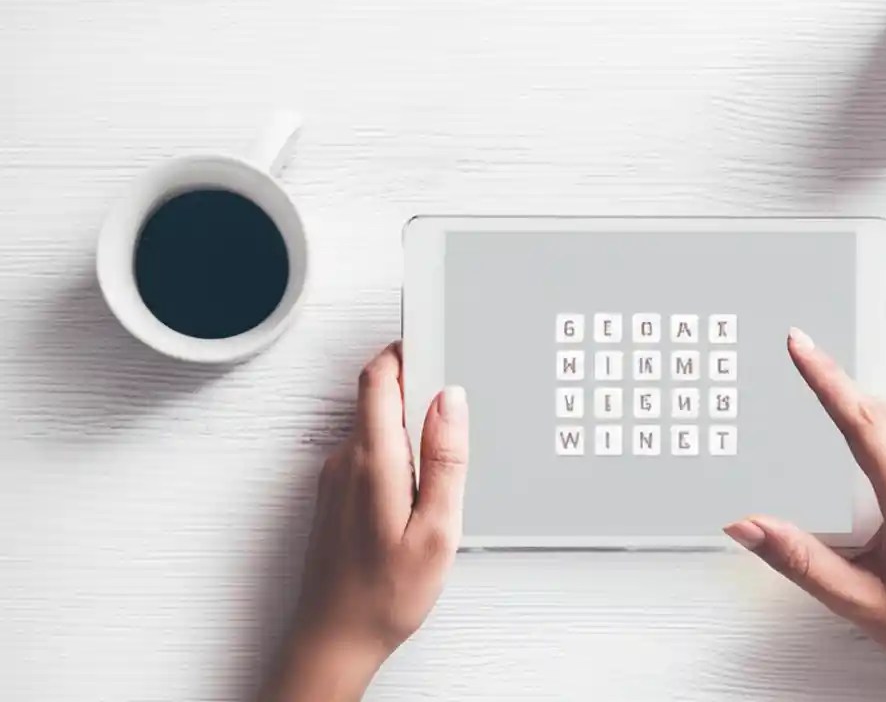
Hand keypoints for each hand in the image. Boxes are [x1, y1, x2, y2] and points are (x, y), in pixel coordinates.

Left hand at [258, 343, 468, 701]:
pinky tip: (420, 487)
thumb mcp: (437, 530)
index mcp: (373, 460)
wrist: (333, 641)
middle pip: (376, 394)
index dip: (405, 349)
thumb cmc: (385, 595)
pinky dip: (397, 450)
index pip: (378, 376)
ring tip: (445, 455)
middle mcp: (346, 461)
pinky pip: (368, 452)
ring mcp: (336, 479)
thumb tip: (451, 400)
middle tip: (454, 403)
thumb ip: (446, 459)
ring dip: (409, 421)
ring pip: (374, 424)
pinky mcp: (336, 497)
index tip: (435, 340)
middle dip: (415, 384)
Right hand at [724, 329, 885, 701]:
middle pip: (883, 416)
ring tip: (861, 481)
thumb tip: (748, 526)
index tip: (801, 346)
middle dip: (844, 403)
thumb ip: (797, 558)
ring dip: (873, 428)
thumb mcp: (856, 601)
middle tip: (808, 387)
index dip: (826, 379)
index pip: (863, 424)